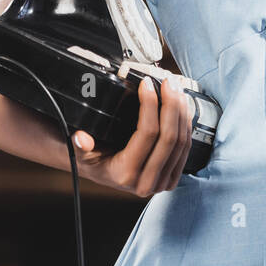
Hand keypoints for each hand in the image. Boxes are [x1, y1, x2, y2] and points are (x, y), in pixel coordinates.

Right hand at [70, 74, 193, 196]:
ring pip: (182, 141)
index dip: (150, 105)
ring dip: (182, 112)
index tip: (147, 84)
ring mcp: (163, 182)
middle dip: (171, 105)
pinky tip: (182, 106)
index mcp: (125, 174)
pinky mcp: (173, 176)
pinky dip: (186, 123)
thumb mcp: (82, 154)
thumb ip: (80, 146)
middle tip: (168, 83)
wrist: (103, 175)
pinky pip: (186, 147)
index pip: (147, 134)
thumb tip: (80, 138)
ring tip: (176, 89)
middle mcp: (147, 182)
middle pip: (170, 137)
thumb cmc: (93, 160)